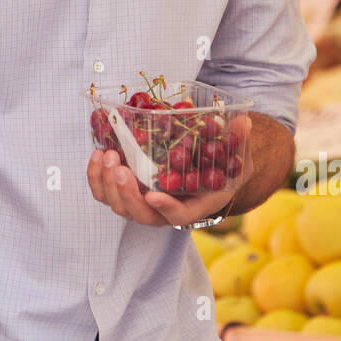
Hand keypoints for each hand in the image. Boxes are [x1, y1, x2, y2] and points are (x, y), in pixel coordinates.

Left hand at [86, 114, 252, 226]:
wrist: (204, 172)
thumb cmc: (222, 168)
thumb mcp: (237, 156)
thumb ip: (239, 142)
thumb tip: (244, 123)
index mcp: (193, 206)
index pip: (177, 216)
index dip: (165, 208)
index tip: (153, 195)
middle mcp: (165, 210)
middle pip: (141, 215)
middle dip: (127, 194)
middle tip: (121, 168)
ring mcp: (143, 203)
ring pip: (119, 205)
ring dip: (109, 183)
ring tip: (108, 154)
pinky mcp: (126, 191)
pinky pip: (105, 193)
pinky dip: (97, 178)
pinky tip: (97, 155)